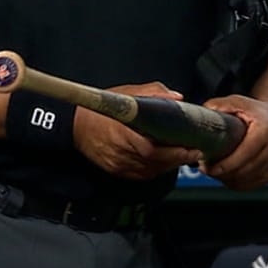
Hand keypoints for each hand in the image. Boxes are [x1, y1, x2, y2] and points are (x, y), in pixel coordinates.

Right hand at [73, 82, 202, 178]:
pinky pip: (142, 174)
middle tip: (192, 151)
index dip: (173, 152)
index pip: (152, 150)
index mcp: (123, 132)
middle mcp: (121, 152)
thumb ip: (153, 93)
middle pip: (155, 162)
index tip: (190, 147)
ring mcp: (119, 164)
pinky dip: (155, 169)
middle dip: (177, 158)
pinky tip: (163, 161)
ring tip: (181, 155)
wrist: (76, 126)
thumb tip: (176, 97)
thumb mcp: (127, 93)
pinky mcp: (117, 171)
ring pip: (151, 171)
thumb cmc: (101, 109)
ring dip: (168, 165)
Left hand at [200, 95, 267, 190]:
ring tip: (213, 169)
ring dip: (227, 179)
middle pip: (245, 170)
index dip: (226, 164)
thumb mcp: (237, 102)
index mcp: (266, 130)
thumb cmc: (255, 110)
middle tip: (205, 168)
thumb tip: (201, 113)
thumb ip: (218, 106)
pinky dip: (236, 183)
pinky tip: (225, 174)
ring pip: (246, 180)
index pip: (245, 153)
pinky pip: (250, 185)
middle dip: (222, 173)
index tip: (208, 167)